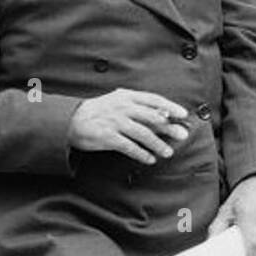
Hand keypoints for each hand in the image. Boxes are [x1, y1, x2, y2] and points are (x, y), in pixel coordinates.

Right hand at [68, 89, 189, 162]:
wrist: (72, 119)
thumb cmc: (99, 111)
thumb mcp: (118, 102)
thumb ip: (138, 106)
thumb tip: (163, 115)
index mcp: (127, 96)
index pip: (153, 100)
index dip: (170, 107)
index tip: (183, 114)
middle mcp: (123, 108)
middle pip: (152, 117)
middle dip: (169, 127)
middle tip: (182, 135)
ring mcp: (116, 122)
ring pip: (143, 133)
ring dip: (157, 144)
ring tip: (168, 152)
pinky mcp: (108, 137)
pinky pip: (129, 147)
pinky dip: (141, 154)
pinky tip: (150, 159)